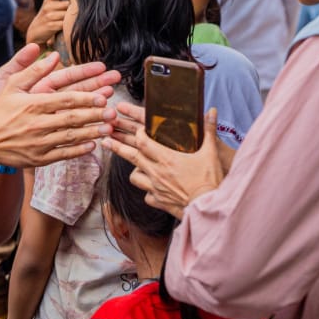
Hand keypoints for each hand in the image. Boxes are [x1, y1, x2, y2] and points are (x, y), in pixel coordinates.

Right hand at [0, 46, 120, 168]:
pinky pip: (63, 154)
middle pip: (72, 118)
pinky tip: (92, 145)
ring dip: (92, 133)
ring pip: (71, 137)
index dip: (86, 98)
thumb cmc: (0, 110)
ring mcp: (39, 142)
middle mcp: (37, 123)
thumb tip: (52, 55)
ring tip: (108, 129)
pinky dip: (79, 150)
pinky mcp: (39, 158)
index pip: (65, 99)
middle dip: (95, 115)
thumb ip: (33, 70)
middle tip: (113, 113)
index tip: (102, 96)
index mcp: (33, 104)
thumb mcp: (12, 86)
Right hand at [24, 0, 69, 48]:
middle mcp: (47, 7)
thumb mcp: (49, 6)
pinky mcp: (50, 26)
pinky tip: (66, 26)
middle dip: (72, 8)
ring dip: (70, 18)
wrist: (35, 31)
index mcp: (48, 0)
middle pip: (66, 4)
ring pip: (66, 14)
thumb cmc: (47, 17)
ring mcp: (48, 16)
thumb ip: (59, 0)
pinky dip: (67, 25)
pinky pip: (64, 23)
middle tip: (75, 11)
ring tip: (70, 20)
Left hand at [104, 105, 224, 218]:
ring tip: (134, 165)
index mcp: (167, 158)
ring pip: (134, 176)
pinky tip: (152, 189)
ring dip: (134, 169)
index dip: (137, 133)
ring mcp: (155, 188)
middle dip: (117, 146)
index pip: (143, 141)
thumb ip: (210, 131)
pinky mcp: (158, 201)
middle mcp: (157, 172)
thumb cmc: (210, 180)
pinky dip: (147, 191)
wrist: (209, 207)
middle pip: (131, 156)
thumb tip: (212, 112)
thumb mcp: (211, 153)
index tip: (136, 129)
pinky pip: (146, 195)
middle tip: (105, 139)